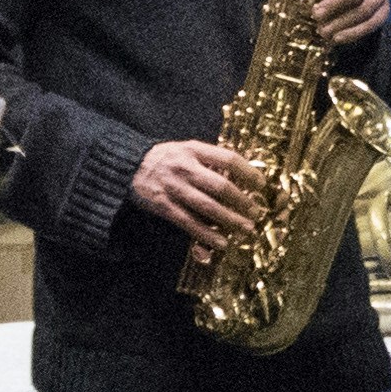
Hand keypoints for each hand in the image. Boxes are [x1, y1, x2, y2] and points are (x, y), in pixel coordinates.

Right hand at [135, 135, 261, 247]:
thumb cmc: (166, 158)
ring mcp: (174, 187)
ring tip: (246, 229)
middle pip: (220, 186)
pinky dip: (206, 234)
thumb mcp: (186, 149)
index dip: (248, 172)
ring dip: (230, 220)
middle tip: (256, 212)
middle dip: (242, 201)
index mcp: (194, 149)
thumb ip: (209, 160)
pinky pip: (188, 222)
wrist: (129, 165)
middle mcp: (185, 167)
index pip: (228, 158)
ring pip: (207, 206)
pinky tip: (221, 243)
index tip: (261, 184)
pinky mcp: (163, 206)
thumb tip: (242, 175)